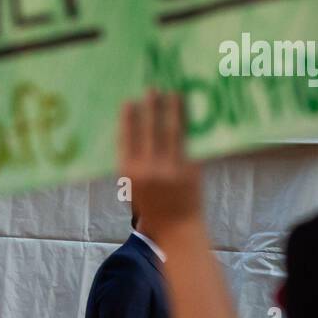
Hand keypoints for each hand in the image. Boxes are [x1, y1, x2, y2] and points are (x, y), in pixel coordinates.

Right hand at [119, 90, 201, 235]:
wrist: (177, 228)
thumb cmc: (151, 208)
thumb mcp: (132, 188)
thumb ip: (132, 165)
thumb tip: (133, 134)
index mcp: (129, 173)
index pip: (127, 139)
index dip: (128, 119)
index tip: (129, 102)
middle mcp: (148, 168)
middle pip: (149, 130)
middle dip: (151, 108)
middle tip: (152, 89)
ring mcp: (171, 168)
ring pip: (171, 132)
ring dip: (172, 110)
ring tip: (173, 93)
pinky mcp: (190, 169)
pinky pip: (189, 142)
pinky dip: (188, 126)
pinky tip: (188, 113)